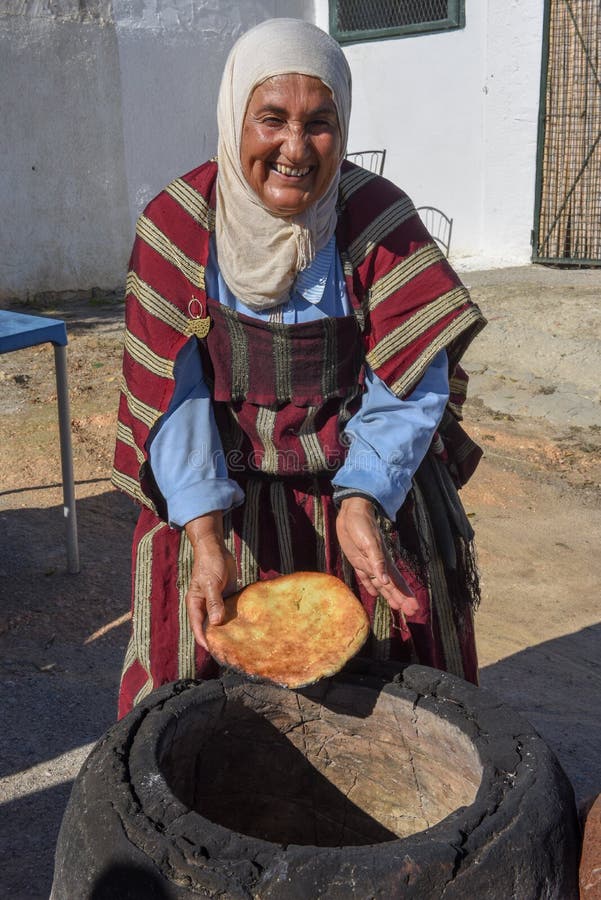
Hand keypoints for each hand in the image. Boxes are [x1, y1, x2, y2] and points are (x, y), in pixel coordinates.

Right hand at [184, 512, 237, 649]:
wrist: (216, 549)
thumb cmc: (209, 564)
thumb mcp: (211, 583)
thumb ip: (214, 602)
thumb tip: (216, 622)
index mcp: (195, 603)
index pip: (197, 626)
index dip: (203, 639)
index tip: (212, 651)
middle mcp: (204, 605)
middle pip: (209, 625)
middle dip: (216, 637)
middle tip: (228, 651)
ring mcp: (216, 601)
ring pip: (220, 619)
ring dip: (228, 628)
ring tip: (238, 642)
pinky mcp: (226, 596)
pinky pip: (230, 610)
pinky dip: (235, 617)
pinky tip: (246, 626)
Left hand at [336, 496, 418, 617]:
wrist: (352, 513)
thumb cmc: (362, 525)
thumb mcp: (369, 543)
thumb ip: (377, 562)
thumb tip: (384, 581)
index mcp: (384, 561)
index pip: (397, 583)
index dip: (405, 596)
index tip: (414, 608)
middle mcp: (378, 565)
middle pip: (392, 586)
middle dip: (401, 599)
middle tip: (411, 613)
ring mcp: (368, 563)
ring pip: (381, 584)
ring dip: (389, 595)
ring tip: (396, 606)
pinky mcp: (357, 560)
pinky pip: (365, 577)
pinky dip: (370, 586)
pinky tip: (374, 593)